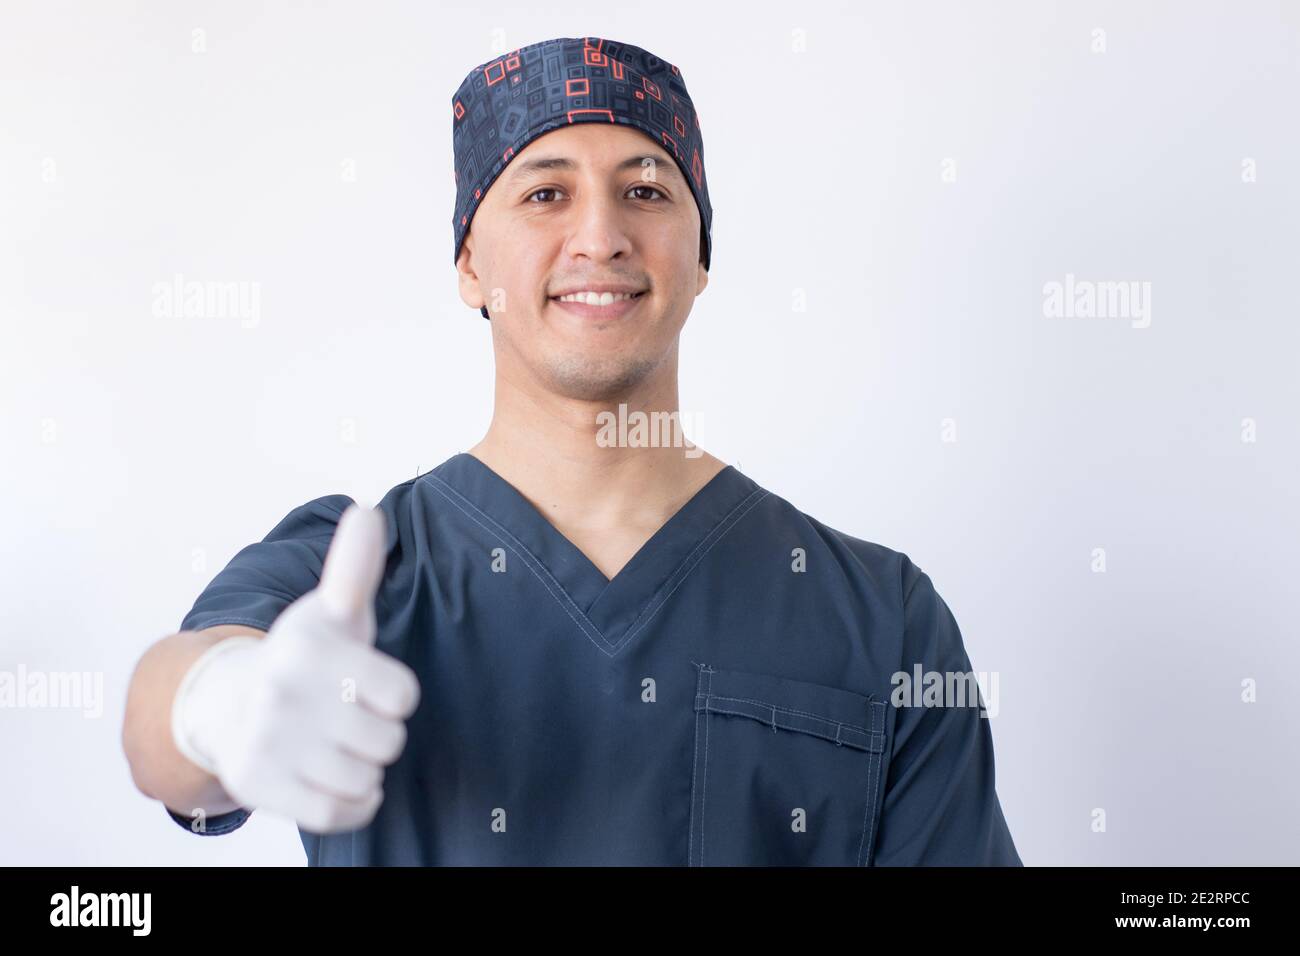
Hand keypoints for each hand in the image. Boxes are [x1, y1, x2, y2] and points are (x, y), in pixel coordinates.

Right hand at [172, 503, 420, 832]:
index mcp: (308, 648)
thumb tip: (367, 511)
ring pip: (366, 778)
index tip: (368, 683)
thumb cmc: (305, 658)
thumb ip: (355, 567)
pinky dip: (353, 803)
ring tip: (338, 745)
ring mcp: (267, 743)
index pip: (402, 695)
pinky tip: (340, 780)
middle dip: (378, 732)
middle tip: (348, 716)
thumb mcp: (333, 611)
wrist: (229, 704)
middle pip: (388, 740)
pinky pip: (339, 814)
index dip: (395, 693)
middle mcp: (282, 694)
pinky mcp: (259, 787)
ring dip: (363, 768)